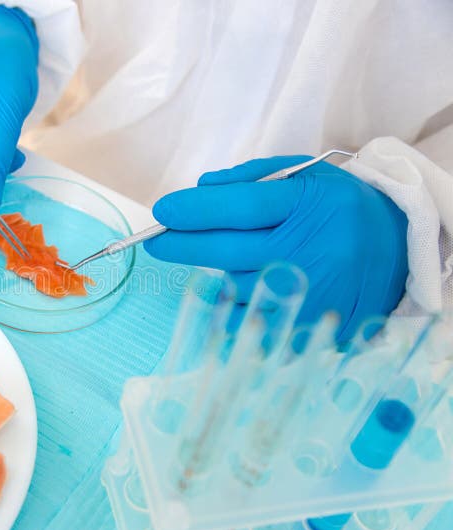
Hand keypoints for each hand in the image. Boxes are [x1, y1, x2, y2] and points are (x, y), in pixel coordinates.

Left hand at [144, 156, 408, 340]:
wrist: (401, 249)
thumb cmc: (340, 207)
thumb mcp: (305, 175)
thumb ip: (250, 179)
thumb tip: (199, 189)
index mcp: (309, 206)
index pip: (240, 206)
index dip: (195, 210)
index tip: (163, 211)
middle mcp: (309, 251)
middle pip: (227, 250)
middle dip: (180, 245)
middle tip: (155, 241)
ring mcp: (309, 293)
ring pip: (234, 286)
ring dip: (215, 273)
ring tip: (222, 259)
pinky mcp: (308, 325)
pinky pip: (252, 318)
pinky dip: (235, 305)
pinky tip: (241, 289)